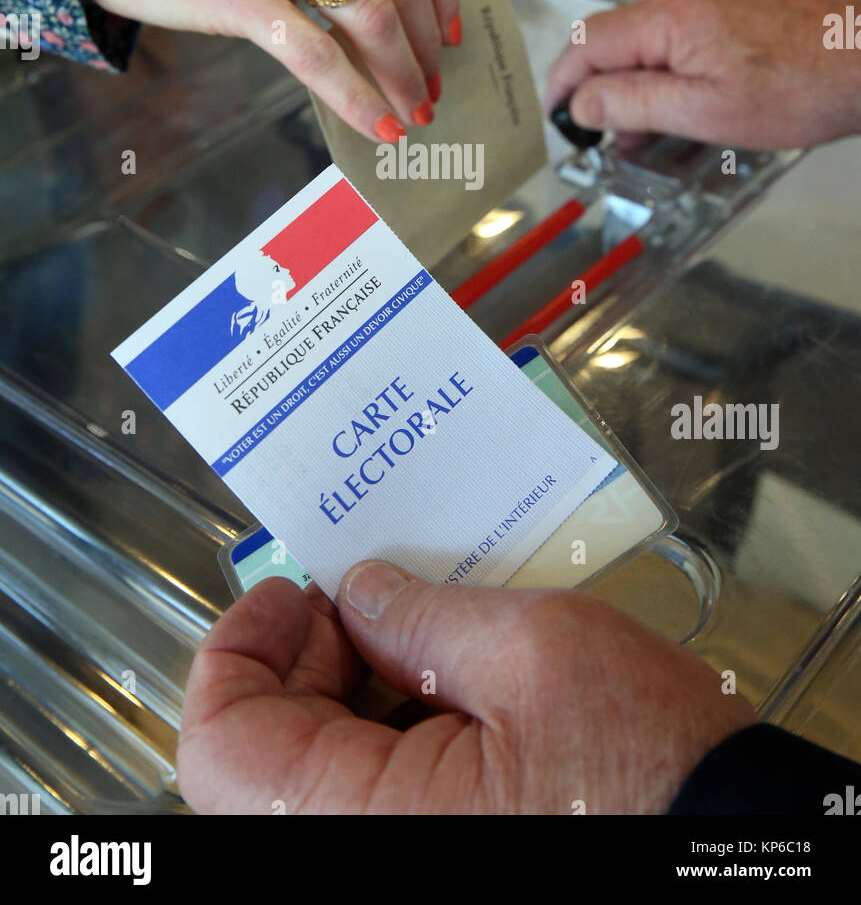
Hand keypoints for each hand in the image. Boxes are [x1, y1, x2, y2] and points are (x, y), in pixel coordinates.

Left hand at [177, 561, 754, 814]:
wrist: (734, 839)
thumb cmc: (651, 769)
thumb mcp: (536, 650)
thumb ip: (424, 613)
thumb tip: (358, 594)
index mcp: (365, 824)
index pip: (221, 746)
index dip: (238, 649)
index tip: (287, 589)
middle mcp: (364, 855)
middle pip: (261, 760)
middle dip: (302, 661)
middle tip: (359, 598)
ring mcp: (399, 858)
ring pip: (312, 782)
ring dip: (343, 696)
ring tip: (409, 629)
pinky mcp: (437, 855)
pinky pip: (372, 800)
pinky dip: (384, 734)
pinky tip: (438, 683)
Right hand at [545, 0, 860, 149]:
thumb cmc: (802, 85)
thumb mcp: (704, 111)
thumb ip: (633, 104)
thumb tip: (582, 104)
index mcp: (671, 17)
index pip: (587, 43)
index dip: (562, 83)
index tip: (557, 117)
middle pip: (613, 37)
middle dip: (596, 88)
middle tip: (597, 135)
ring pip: (645, 39)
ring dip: (631, 84)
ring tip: (640, 134)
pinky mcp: (732, 7)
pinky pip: (677, 36)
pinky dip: (663, 71)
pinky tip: (677, 104)